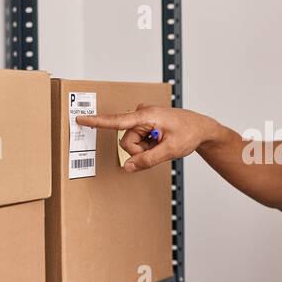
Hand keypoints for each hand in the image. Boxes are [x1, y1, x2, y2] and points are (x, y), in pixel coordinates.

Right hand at [74, 104, 220, 171]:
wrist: (201, 127)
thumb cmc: (189, 133)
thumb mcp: (170, 150)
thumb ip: (148, 160)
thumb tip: (128, 167)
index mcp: (147, 115)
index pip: (117, 121)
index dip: (97, 122)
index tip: (81, 119)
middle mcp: (142, 114)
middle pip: (127, 141)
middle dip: (140, 151)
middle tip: (159, 148)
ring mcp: (143, 118)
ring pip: (132, 143)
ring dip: (145, 149)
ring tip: (162, 143)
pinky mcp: (145, 123)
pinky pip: (138, 140)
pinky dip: (148, 145)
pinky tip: (160, 141)